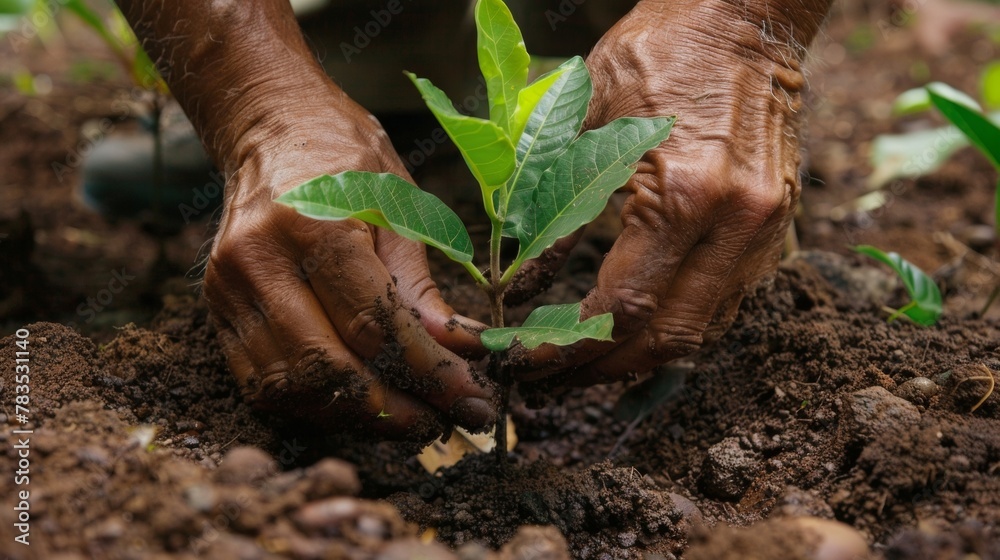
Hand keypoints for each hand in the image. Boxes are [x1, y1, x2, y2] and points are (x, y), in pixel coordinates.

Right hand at [203, 93, 494, 440]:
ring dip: (353, 417)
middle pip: (326, 369)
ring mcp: (228, 289)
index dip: (429, 375)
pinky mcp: (215, 309)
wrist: (273, 129)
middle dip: (393, 410)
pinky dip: (313, 405)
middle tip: (442, 423)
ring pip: (289, 388)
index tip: (472, 402)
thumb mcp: (401, 210)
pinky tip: (356, 403)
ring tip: (405, 418)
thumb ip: (422, 290)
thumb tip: (459, 355)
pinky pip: (261, 383)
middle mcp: (260, 262)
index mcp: (314, 226)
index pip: (375, 327)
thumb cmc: (347, 160)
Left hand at [517, 0, 822, 386]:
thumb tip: (522, 281)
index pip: (621, 306)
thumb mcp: (586, 120)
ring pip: (703, 332)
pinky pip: (727, 304)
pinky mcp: (775, 228)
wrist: (743, 16)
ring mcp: (765, 230)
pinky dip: (678, 327)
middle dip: (602, 371)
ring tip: (586, 365)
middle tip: (551, 382)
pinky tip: (637, 329)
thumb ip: (552, 206)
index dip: (568, 348)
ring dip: (640, 359)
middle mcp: (736, 224)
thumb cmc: (659, 51)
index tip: (527, 361)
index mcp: (685, 193)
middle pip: (667, 339)